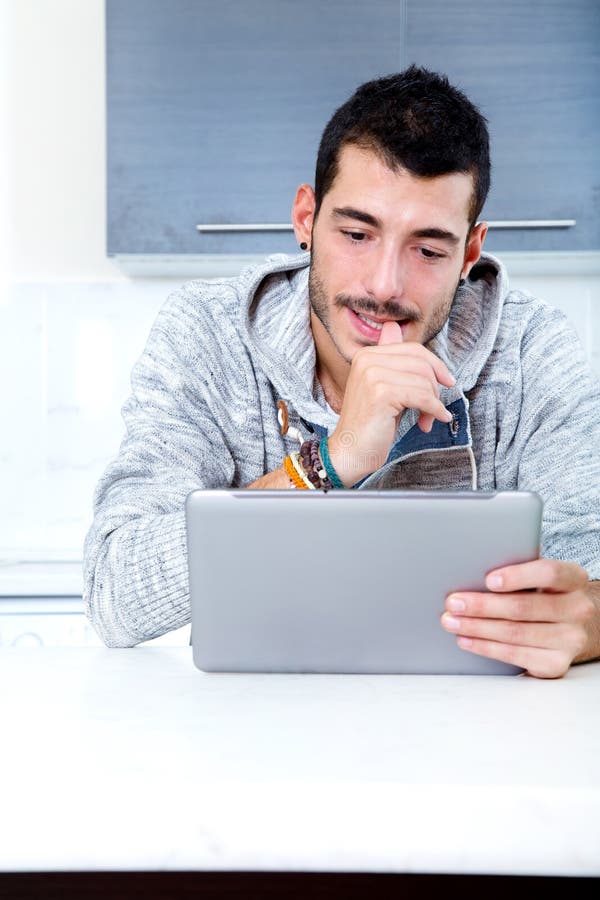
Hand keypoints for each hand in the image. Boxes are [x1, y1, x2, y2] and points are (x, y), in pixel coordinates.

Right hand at [327, 321, 455, 486]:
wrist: (350, 452)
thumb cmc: (370, 424)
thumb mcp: (384, 386)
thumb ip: (391, 359)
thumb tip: (393, 326)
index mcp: (366, 355)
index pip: (413, 349)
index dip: (435, 366)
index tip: (446, 382)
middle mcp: (366, 360)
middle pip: (421, 363)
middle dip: (435, 387)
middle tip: (434, 408)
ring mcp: (372, 375)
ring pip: (424, 381)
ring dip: (433, 404)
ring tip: (426, 420)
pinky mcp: (381, 394)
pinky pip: (422, 397)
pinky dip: (434, 410)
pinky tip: (433, 421)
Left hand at [441, 558, 594, 677]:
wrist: (572, 625)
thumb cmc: (544, 594)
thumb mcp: (539, 578)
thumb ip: (517, 573)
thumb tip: (470, 571)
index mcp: (573, 578)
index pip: (548, 573)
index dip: (517, 576)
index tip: (488, 580)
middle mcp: (578, 609)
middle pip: (524, 607)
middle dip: (482, 606)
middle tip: (454, 603)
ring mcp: (570, 639)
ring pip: (516, 633)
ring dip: (477, 628)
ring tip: (452, 621)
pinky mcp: (557, 663)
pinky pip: (516, 656)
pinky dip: (486, 647)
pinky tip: (467, 640)